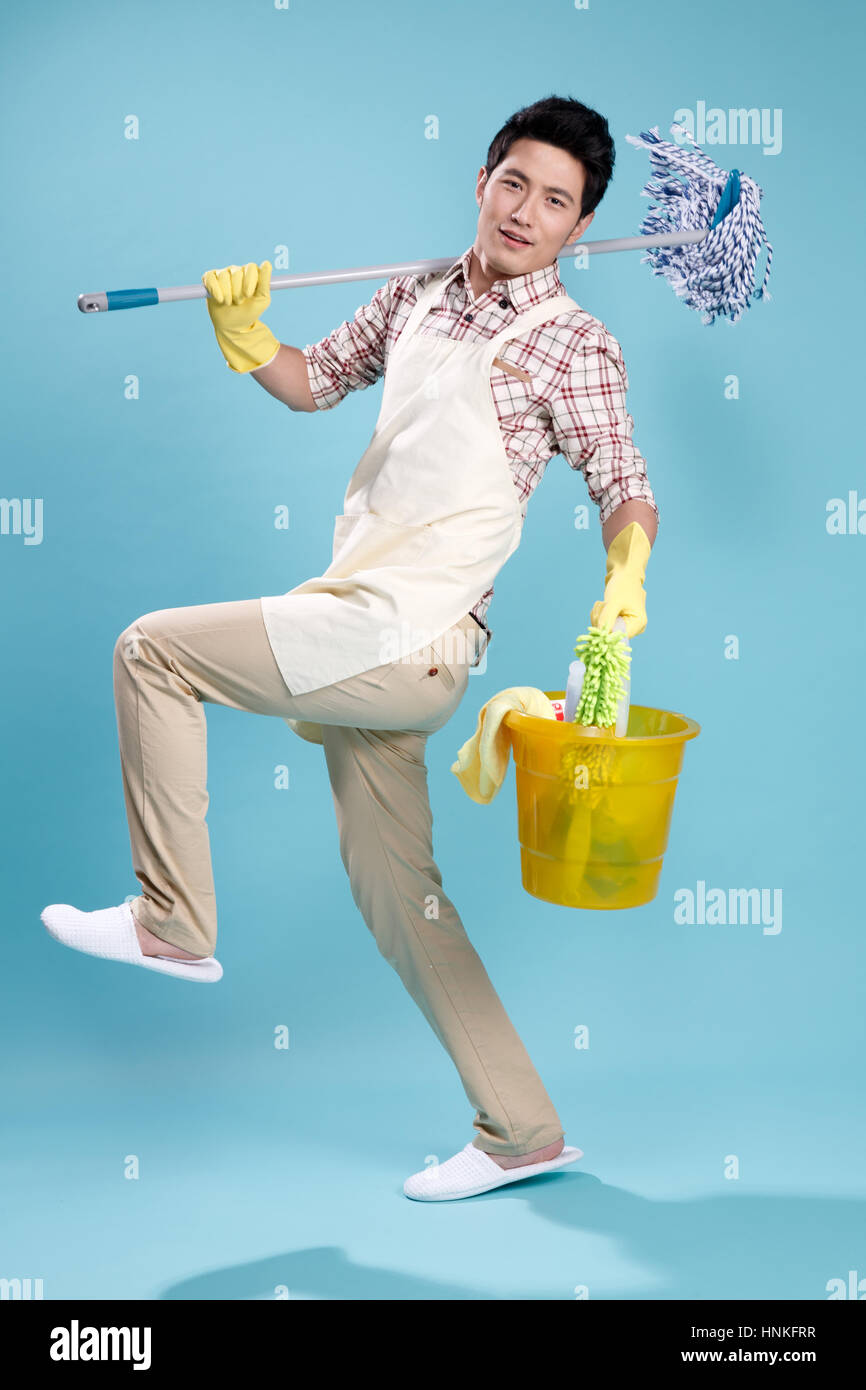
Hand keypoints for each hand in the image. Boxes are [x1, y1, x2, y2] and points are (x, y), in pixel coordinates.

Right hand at [201, 260, 279, 372]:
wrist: (233, 326)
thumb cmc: (249, 312)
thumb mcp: (262, 299)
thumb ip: (265, 282)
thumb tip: (266, 263)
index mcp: (251, 273)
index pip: (250, 267)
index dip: (249, 281)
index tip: (248, 295)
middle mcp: (236, 270)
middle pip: (236, 272)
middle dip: (238, 292)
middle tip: (239, 302)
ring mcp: (222, 273)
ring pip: (223, 276)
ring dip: (227, 294)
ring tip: (229, 303)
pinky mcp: (210, 279)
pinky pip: (210, 278)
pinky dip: (214, 290)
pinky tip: (219, 299)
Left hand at [589, 521, 650, 638]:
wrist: (624, 573)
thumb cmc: (623, 585)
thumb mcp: (614, 601)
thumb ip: (607, 618)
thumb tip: (600, 634)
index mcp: (638, 624)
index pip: (619, 637)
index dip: (606, 632)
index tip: (598, 623)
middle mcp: (633, 628)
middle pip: (610, 634)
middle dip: (601, 620)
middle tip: (603, 605)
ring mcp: (625, 625)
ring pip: (603, 630)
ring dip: (598, 616)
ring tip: (603, 602)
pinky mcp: (616, 622)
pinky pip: (601, 624)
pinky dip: (598, 615)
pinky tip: (603, 604)